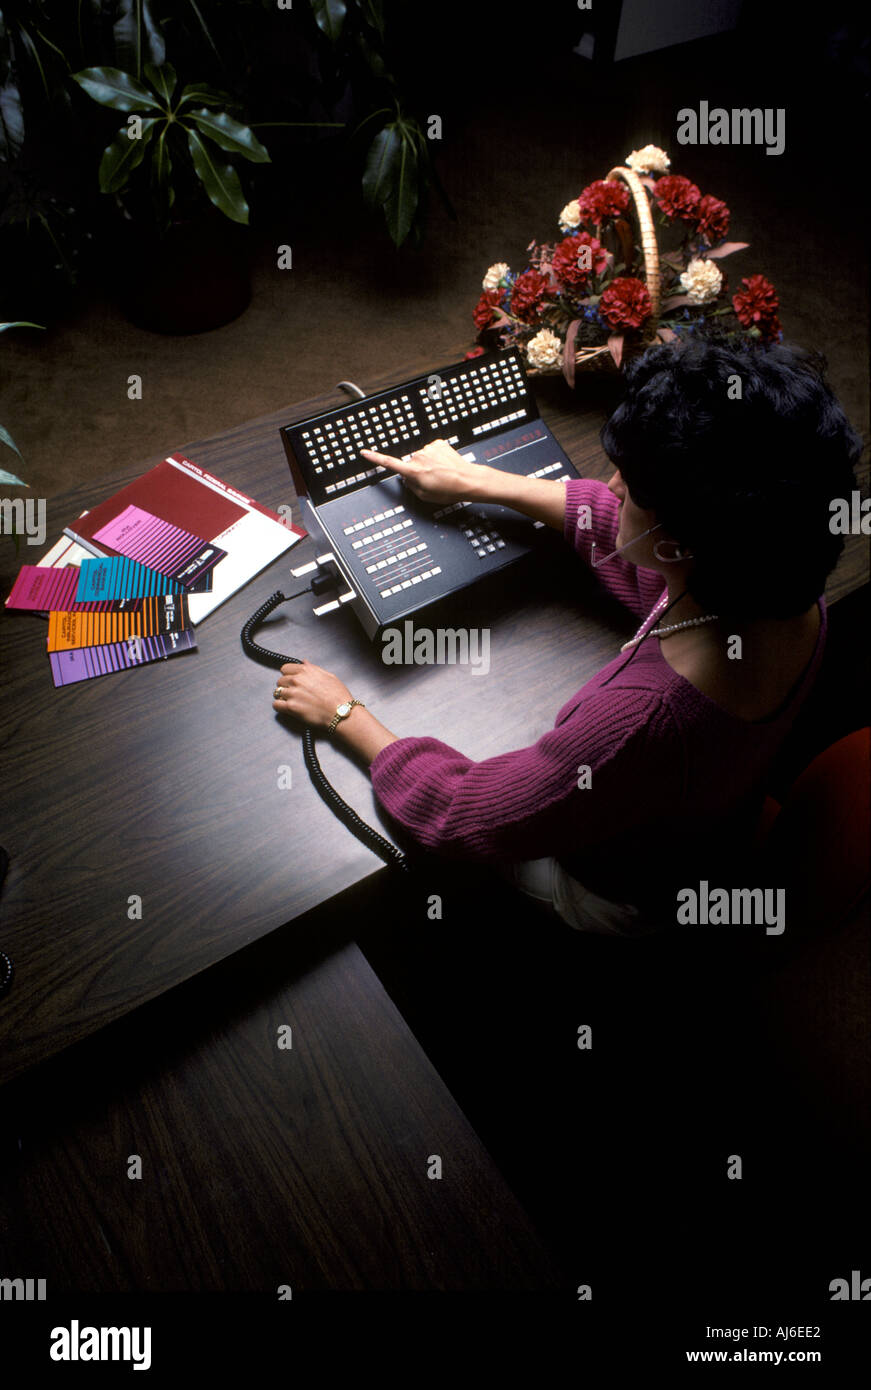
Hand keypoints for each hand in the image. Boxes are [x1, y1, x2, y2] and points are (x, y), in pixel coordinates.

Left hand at [272, 660, 353, 728]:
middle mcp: (297, 680)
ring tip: (293, 702)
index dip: (288, 675)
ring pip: (277, 693)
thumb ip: (313, 669)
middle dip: (286, 687)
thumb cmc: (338, 696)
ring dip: (283, 697)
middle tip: (294, 693)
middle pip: (280, 681)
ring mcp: (293, 693)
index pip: (285, 669)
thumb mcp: (329, 676)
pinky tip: (287, 708)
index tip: (291, 680)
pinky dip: (280, 707)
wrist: (341, 712)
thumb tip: (304, 662)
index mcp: (305, 671)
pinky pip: (276, 705)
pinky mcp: (291, 707)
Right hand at [359, 438, 484, 504]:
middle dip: (417, 471)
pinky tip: (445, 465)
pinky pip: (432, 450)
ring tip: (442, 473)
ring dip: (429, 464)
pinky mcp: (439, 443)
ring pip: (422, 457)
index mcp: (413, 471)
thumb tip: (406, 477)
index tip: (364, 452)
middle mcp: (419, 457)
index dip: (374, 458)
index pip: (389, 463)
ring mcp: (429, 449)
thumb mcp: (425, 496)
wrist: (468, 480)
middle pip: (410, 463)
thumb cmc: (449, 490)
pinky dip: (437, 457)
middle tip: (432, 480)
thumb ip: (411, 486)